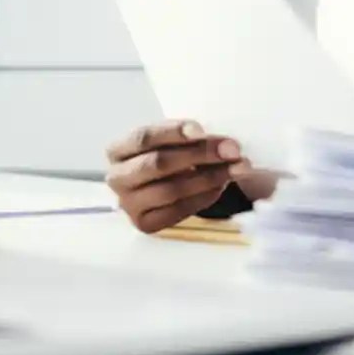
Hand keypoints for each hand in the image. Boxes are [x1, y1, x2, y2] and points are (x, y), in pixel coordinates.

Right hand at [105, 120, 255, 233]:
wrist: (162, 186)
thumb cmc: (168, 155)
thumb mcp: (171, 140)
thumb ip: (189, 137)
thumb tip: (225, 144)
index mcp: (118, 149)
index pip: (144, 137)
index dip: (174, 132)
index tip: (202, 130)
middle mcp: (117, 178)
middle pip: (159, 163)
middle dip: (200, 154)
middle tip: (232, 150)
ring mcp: (129, 204)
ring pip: (171, 189)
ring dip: (209, 177)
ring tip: (236, 168)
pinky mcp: (145, 224)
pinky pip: (178, 210)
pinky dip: (204, 197)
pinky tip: (222, 185)